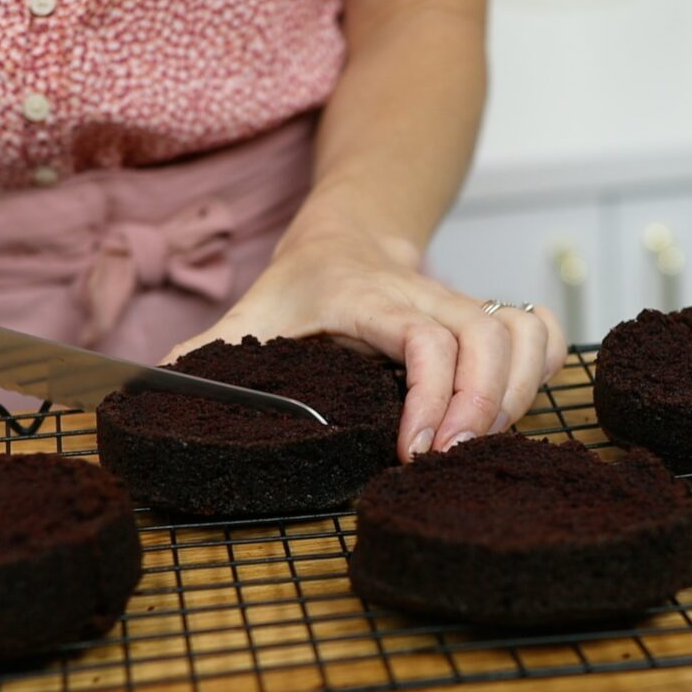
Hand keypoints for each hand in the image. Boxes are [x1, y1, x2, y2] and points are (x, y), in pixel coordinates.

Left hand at [165, 230, 566, 463]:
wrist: (349, 230)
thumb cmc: (300, 284)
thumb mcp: (248, 316)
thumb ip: (206, 357)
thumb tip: (149, 399)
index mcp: (365, 295)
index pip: (422, 333)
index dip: (432, 391)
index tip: (415, 449)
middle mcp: (424, 292)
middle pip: (488, 335)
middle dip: (484, 406)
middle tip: (450, 461)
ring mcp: (464, 301)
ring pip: (524, 331)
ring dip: (516, 394)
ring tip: (476, 444)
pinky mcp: (492, 311)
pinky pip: (542, 332)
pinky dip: (542, 370)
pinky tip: (509, 406)